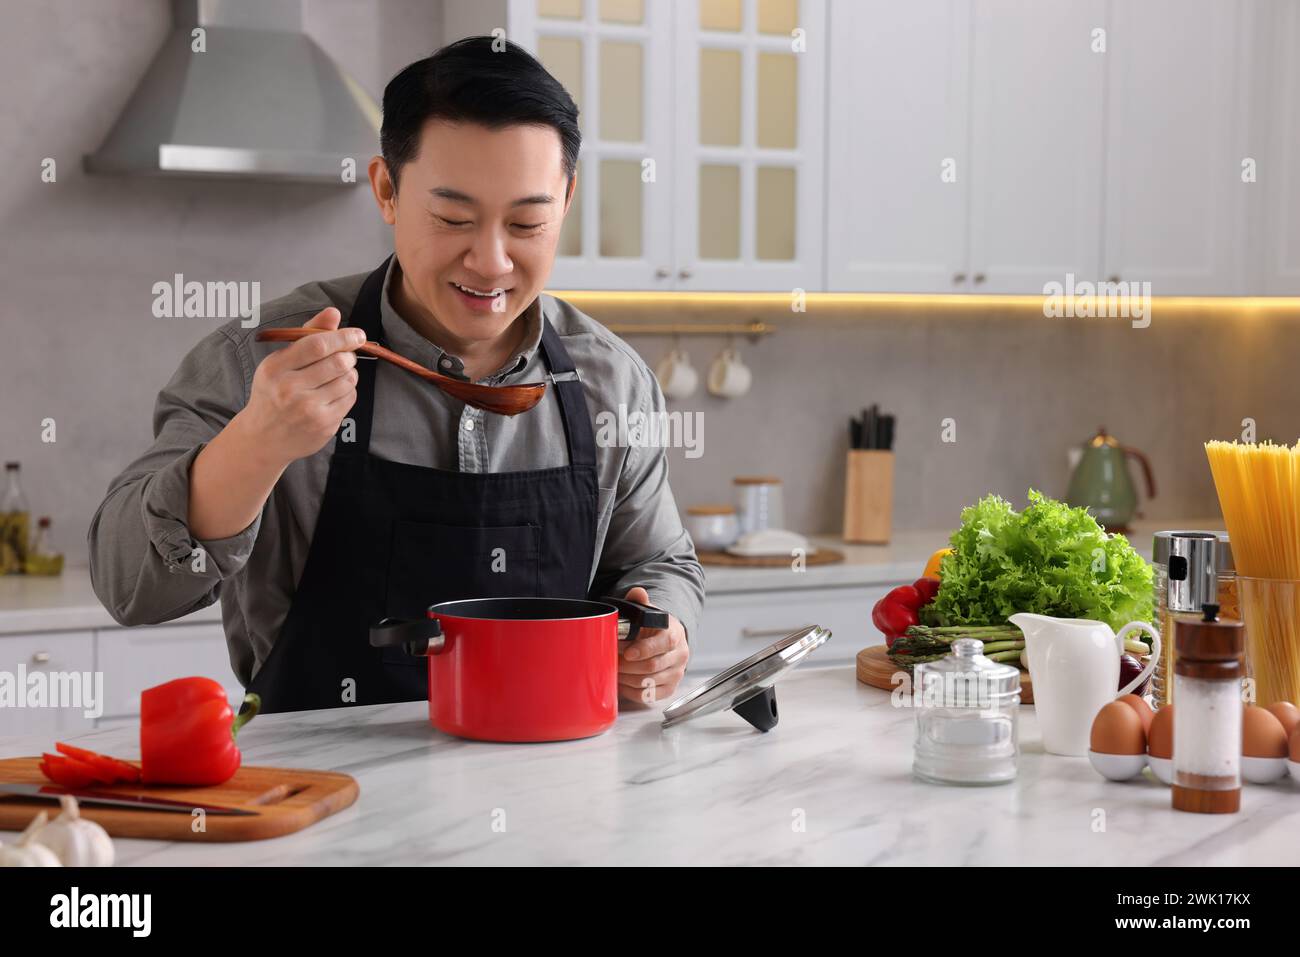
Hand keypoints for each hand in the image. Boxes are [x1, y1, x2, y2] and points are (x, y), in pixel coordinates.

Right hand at [241, 307, 364, 466]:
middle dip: (349, 355)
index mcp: (275, 368)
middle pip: (338, 362)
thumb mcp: (280, 362)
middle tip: (346, 356)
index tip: (357, 334)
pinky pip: (350, 398)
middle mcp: (289, 389)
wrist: (262, 438)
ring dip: (350, 373)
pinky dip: (348, 391)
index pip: (317, 345)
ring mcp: (308, 410)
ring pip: (348, 380)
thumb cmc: (274, 392)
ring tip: (337, 376)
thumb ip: (307, 335)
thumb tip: (334, 312)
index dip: (343, 336)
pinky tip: (334, 393)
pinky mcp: (324, 426)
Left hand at [617, 586, 689, 703]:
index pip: (664, 642)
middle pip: (653, 666)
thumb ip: (640, 602)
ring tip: (614, 669)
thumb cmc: (653, 628)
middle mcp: (679, 655)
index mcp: (675, 633)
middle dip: (628, 665)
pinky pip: (648, 696)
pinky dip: (631, 690)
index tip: (627, 652)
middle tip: (611, 660)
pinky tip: (622, 681)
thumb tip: (637, 592)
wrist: (666, 642)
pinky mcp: (669, 689)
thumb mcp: (648, 612)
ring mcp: (676, 673)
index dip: (645, 649)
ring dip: (626, 677)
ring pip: (648, 682)